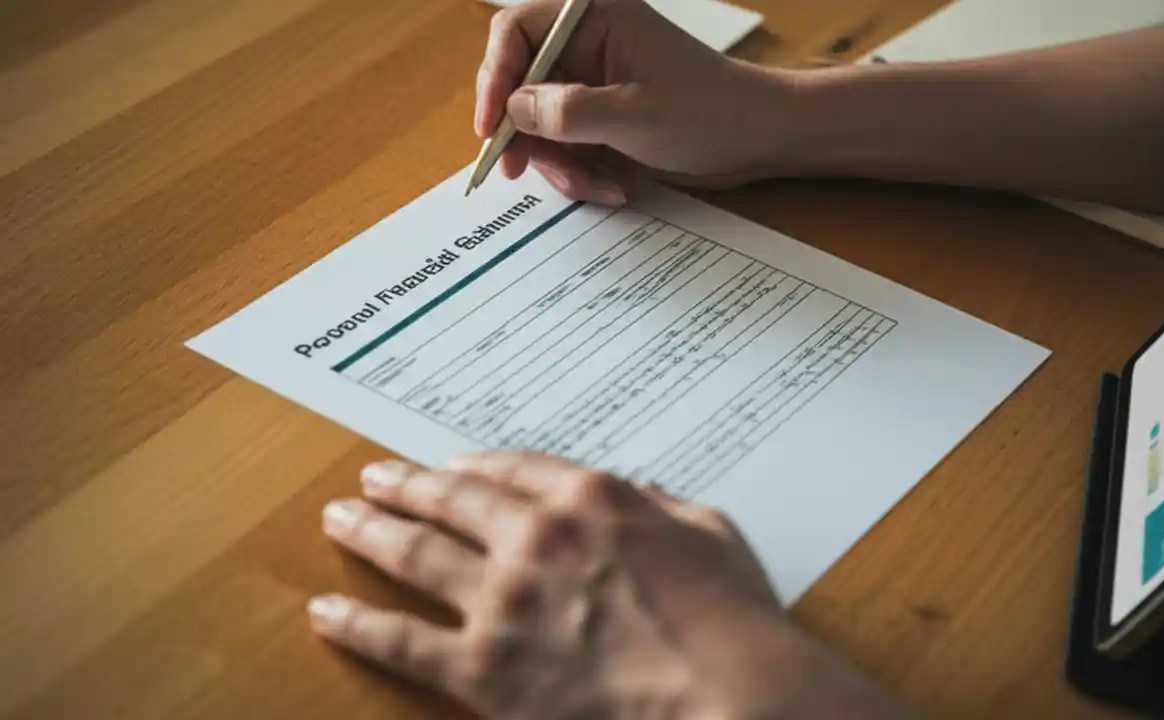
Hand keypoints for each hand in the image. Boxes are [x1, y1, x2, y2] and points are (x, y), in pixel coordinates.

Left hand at [308, 451, 901, 718]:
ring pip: (414, 555)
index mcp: (589, 498)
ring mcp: (501, 601)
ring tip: (340, 519)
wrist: (731, 702)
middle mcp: (533, 537)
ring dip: (370, 532)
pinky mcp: (481, 670)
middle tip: (375, 478)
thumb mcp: (711, 533)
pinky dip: (356, 624)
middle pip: (451, 499)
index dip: (475, 465)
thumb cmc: (735, 623)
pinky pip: (399, 642)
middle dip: (406, 485)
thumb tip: (631, 494)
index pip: (514, 468)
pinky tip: (327, 610)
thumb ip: (659, 505)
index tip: (450, 467)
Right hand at [475, 0, 791, 204]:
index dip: (493, 78)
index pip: (515, 32)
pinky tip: (617, 186)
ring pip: (539, 125)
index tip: (491, 129)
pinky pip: (565, 147)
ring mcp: (591, 82)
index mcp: (592, 16)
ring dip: (561, 164)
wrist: (759, 139)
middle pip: (519, 85)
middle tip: (521, 173)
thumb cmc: (711, 112)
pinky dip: (582, 173)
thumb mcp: (635, 114)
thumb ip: (569, 111)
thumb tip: (514, 110)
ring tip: (602, 185)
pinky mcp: (600, 117)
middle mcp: (585, 44)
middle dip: (526, 135)